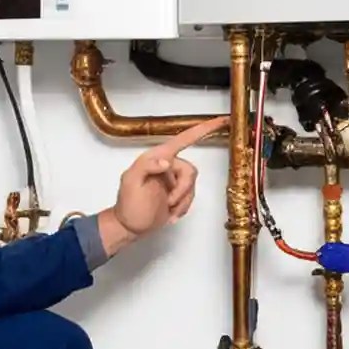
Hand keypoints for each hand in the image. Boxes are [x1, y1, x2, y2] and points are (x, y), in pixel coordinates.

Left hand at [96, 116, 229, 255]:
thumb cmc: (128, 205)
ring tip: (167, 209)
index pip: (182, 139)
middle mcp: (168, 165)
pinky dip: (182, 208)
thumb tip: (167, 161)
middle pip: (190, 171)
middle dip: (182, 190)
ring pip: (192, 186)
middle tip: (168, 202)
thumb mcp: (131, 182)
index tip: (221, 120)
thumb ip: (146, 166)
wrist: (130, 227)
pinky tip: (169, 214)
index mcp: (157, 157)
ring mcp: (174, 179)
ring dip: (181, 201)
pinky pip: (192, 197)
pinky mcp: (179, 193)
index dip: (202, 130)